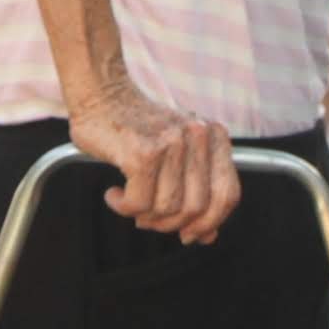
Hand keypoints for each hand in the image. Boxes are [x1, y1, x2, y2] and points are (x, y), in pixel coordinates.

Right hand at [75, 79, 236, 244]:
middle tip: (148, 220)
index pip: (227, 195)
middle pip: (197, 208)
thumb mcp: (176, 153)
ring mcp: (172, 143)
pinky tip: (114, 195)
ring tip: (129, 203)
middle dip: (170, 225)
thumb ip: (197, 190)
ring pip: (167, 209)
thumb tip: (208, 237)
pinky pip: (139, 203)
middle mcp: (198, 137)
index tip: (191, 234)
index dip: (211, 223)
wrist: (101, 91)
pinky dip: (123, 207)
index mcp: (214, 136)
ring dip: (144, 217)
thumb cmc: (136, 126)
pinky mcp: (143, 152)